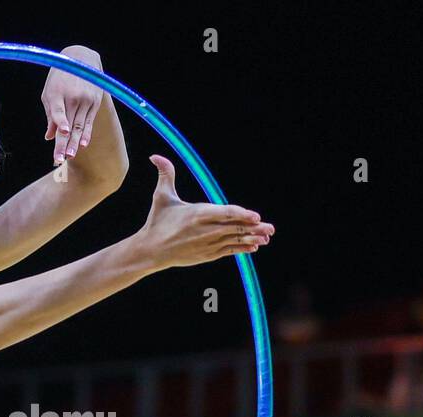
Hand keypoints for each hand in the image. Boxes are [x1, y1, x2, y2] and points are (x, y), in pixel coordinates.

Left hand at [42, 46, 104, 164]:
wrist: (82, 59)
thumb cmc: (60, 77)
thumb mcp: (50, 92)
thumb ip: (51, 115)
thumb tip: (48, 136)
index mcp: (57, 93)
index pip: (59, 110)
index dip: (61, 121)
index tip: (63, 132)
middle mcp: (73, 97)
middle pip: (69, 124)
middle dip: (64, 143)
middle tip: (59, 159)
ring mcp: (85, 100)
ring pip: (79, 126)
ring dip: (75, 143)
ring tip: (70, 156)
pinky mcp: (94, 102)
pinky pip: (89, 122)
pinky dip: (86, 133)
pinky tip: (84, 144)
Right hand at [136, 155, 273, 268]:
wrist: (151, 250)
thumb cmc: (157, 222)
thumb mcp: (161, 197)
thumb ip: (165, 175)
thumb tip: (155, 156)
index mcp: (197, 214)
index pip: (224, 213)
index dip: (241, 215)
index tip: (255, 216)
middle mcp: (205, 230)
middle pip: (234, 228)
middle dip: (254, 228)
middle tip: (271, 227)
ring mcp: (207, 244)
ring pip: (234, 240)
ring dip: (251, 239)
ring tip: (266, 238)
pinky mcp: (207, 255)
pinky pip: (228, 251)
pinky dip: (241, 249)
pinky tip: (253, 247)